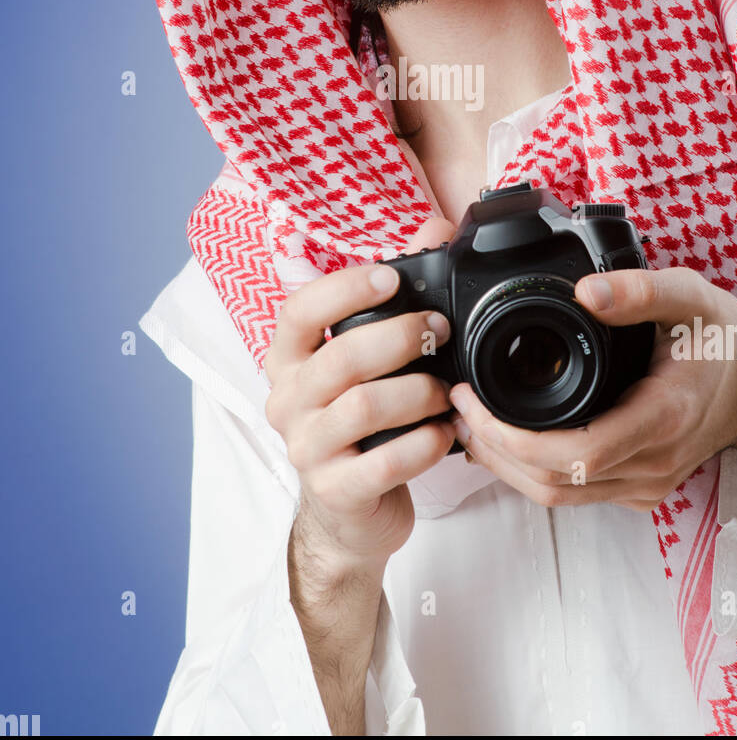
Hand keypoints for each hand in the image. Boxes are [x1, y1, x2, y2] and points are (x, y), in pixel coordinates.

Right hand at [264, 216, 457, 575]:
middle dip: (401, 337)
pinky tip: (444, 435)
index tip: (392, 277)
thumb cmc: (362, 424)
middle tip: (441, 332)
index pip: (298, 311)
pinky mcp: (335, 491)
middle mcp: (286, 401)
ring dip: (419, 392)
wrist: (350, 513)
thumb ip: (395, 297)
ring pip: (364, 406)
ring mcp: (306, 449)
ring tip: (446, 393)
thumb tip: (435, 226)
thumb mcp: (368, 363)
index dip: (344, 288)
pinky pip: (385, 461)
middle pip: (341, 357)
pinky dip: (425, 445)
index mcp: (288, 361)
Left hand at [448, 266, 736, 512]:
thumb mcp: (688, 298)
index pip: (575, 457)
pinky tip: (504, 439)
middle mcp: (653, 464)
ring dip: (506, 465)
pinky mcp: (639, 488)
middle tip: (455, 406)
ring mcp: (647, 484)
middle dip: (494, 450)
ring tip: (467, 421)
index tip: (473, 401)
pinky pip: (575, 493)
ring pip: (559, 496)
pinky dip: (531, 470)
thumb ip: (638, 291)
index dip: (512, 439)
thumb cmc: (724, 341)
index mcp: (662, 420)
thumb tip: (585, 291)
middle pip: (555, 484)